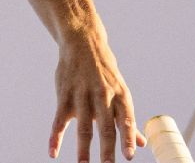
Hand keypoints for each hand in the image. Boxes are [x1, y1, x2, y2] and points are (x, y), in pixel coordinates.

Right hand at [49, 35, 146, 161]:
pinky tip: (53, 152)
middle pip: (105, 127)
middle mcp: (102, 96)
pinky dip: (55, 137)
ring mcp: (82, 95)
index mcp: (120, 96)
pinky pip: (59, 120)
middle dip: (107, 149)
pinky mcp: (64, 95)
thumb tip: (140, 144)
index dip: (128, 138)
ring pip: (83, 127)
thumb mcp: (120, 91)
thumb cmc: (104, 73)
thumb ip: (126, 119)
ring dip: (83, 149)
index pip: (126, 120)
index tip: (129, 156)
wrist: (82, 43)